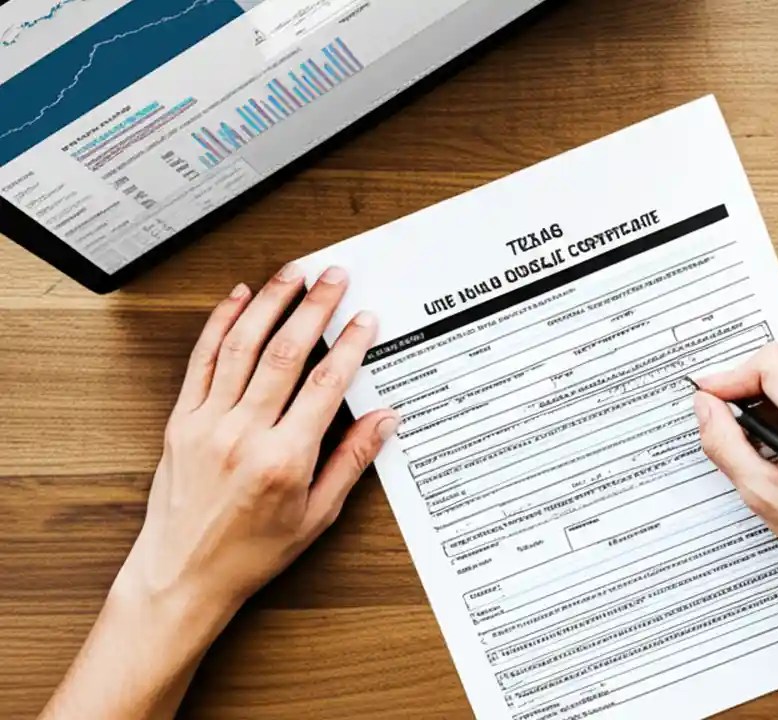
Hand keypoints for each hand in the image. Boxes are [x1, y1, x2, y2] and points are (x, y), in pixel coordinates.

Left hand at [114, 263, 397, 620]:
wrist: (183, 574)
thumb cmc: (251, 552)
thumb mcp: (317, 515)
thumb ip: (352, 461)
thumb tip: (385, 420)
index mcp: (284, 460)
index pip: (325, 385)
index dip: (350, 345)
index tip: (365, 320)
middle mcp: (243, 434)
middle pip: (285, 353)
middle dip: (314, 308)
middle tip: (334, 278)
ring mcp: (207, 424)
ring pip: (242, 346)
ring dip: (270, 303)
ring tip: (292, 275)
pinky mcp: (180, 421)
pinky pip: (202, 360)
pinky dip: (220, 324)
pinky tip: (238, 298)